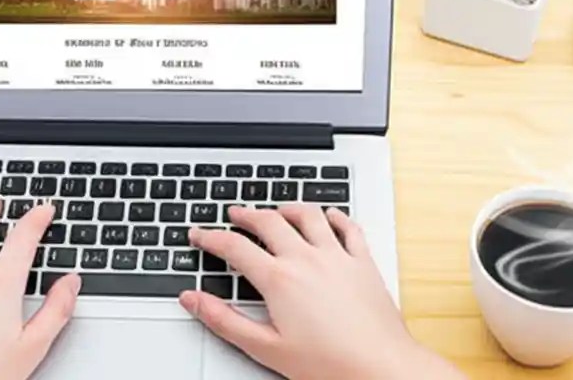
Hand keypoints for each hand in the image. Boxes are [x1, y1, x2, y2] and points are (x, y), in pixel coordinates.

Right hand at [180, 206, 464, 379]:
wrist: (380, 367)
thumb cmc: (329, 364)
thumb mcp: (265, 348)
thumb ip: (224, 320)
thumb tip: (192, 300)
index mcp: (279, 280)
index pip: (234, 247)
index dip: (210, 237)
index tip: (199, 234)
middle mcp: (306, 259)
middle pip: (268, 221)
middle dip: (246, 214)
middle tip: (234, 214)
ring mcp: (337, 257)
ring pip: (308, 215)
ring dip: (288, 208)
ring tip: (277, 209)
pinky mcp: (363, 263)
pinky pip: (349, 228)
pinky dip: (336, 216)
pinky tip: (330, 215)